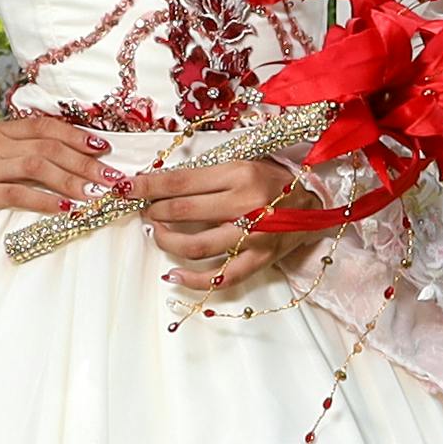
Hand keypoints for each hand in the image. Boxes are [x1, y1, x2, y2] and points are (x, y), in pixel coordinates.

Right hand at [0, 110, 106, 249]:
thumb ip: (28, 157)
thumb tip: (77, 164)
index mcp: (3, 132)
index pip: (46, 126)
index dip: (77, 136)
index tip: (105, 148)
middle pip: (48, 146)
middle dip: (85, 163)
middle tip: (112, 178)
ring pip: (36, 166)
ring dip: (71, 180)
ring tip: (95, 194)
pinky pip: (17, 193)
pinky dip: (44, 200)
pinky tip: (64, 208)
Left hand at [127, 146, 323, 298]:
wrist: (314, 206)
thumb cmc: (273, 181)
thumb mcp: (243, 163)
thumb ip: (207, 174)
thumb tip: (160, 184)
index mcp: (240, 173)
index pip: (181, 181)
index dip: (149, 186)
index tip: (127, 188)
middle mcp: (247, 204)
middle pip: (182, 211)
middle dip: (154, 211)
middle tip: (145, 210)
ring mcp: (254, 236)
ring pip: (195, 245)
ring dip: (166, 240)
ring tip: (156, 234)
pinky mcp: (259, 260)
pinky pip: (220, 278)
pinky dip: (192, 280)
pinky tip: (173, 274)